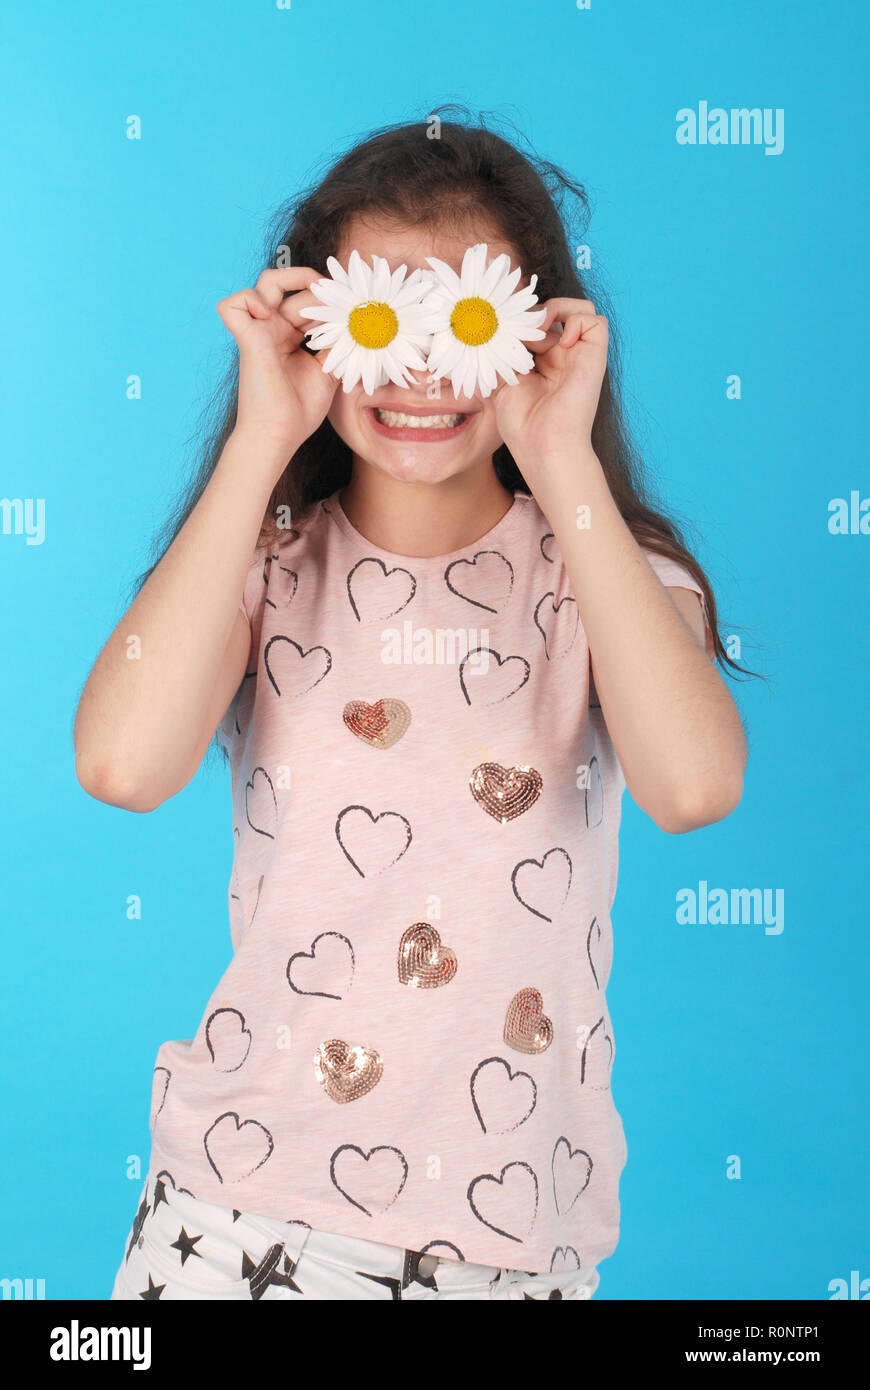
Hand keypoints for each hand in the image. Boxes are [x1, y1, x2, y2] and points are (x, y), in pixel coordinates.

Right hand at [216, 267, 338, 457]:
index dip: (328, 298)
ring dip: (293, 280)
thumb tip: (353, 324)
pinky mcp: (247, 339)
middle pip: (295, 289)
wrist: (279, 435)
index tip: (350, 305)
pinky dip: (247, 298)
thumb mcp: (328, 372)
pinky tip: (269, 313)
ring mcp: (260, 332)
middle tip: (340, 305)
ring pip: (267, 282)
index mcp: (291, 338)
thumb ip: (337, 346)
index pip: (308, 301)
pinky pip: (231, 305)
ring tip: (315, 296)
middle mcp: (274, 330)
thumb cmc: (299, 412)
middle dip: (321, 292)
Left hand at [492, 297, 607, 473]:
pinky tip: (559, 342)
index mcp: (540, 362)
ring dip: (556, 308)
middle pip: (554, 312)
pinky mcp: (594, 358)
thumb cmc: (521, 424)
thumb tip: (496, 323)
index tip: (501, 328)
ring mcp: (579, 356)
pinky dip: (577, 319)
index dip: (519, 320)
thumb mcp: (500, 380)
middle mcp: (562, 356)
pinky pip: (595, 320)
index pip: (534, 323)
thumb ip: (501, 350)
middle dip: (531, 313)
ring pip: (580, 309)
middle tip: (515, 328)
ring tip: (537, 329)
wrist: (543, 447)